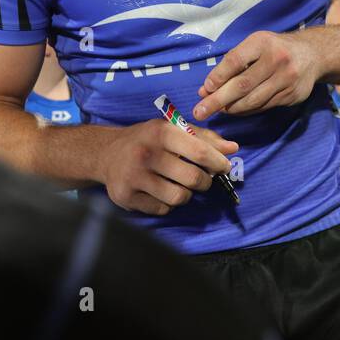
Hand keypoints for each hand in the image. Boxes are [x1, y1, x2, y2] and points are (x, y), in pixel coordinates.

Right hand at [97, 119, 237, 215]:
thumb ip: (204, 137)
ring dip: (186, 194)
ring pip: (179, 198)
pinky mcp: (127, 197)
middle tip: (201, 179)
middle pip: (193, 179)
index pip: (199, 151)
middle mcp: (146, 154)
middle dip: (204, 182)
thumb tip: (233, 148)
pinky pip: (162, 209)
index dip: (218, 162)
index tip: (224, 167)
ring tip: (179, 185)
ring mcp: (135, 177)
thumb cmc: (147, 140)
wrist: (106, 153)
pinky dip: (167, 204)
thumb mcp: (172, 130)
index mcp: (161, 132)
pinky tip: (160, 192)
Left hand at [193, 30, 319, 119]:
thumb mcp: (255, 45)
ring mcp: (287, 79)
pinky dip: (246, 110)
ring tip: (217, 111)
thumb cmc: (274, 48)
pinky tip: (236, 110)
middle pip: (242, 85)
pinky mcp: (292, 95)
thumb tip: (206, 89)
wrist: (313, 55)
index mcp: (263, 42)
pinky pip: (263, 106)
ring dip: (231, 108)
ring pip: (252, 100)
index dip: (218, 77)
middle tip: (200, 111)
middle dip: (218, 100)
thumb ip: (232, 64)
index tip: (204, 89)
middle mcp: (277, 60)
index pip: (235, 61)